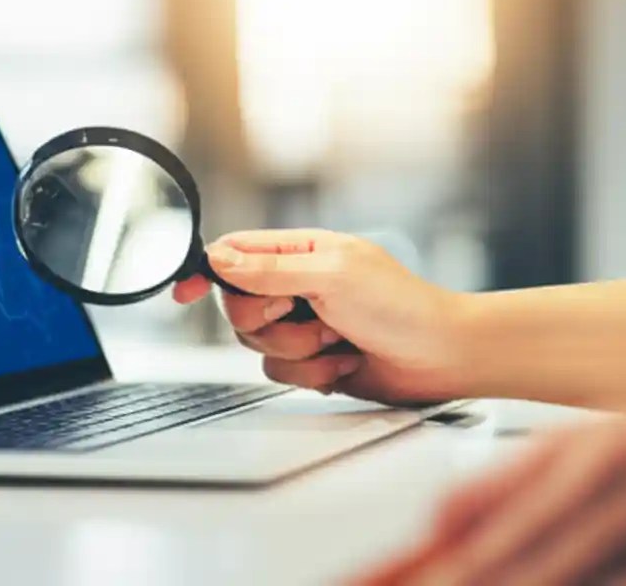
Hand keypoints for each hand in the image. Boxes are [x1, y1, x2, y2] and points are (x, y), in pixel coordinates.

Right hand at [173, 229, 469, 402]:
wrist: (441, 357)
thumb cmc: (402, 306)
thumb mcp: (331, 276)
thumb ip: (270, 269)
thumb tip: (219, 258)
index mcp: (300, 251)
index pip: (234, 253)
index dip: (206, 271)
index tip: (184, 292)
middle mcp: (296, 285)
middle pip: (238, 306)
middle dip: (269, 321)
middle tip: (303, 314)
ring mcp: (303, 323)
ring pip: (257, 345)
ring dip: (298, 350)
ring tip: (336, 340)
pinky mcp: (311, 360)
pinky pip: (280, 372)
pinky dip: (312, 374)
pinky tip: (343, 364)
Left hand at [357, 401, 625, 584]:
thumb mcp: (576, 449)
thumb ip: (507, 484)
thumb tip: (438, 521)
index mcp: (560, 451)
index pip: (469, 507)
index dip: (415, 551)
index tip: (370, 577)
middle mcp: (597, 479)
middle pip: (502, 547)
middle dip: (440, 580)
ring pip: (557, 571)